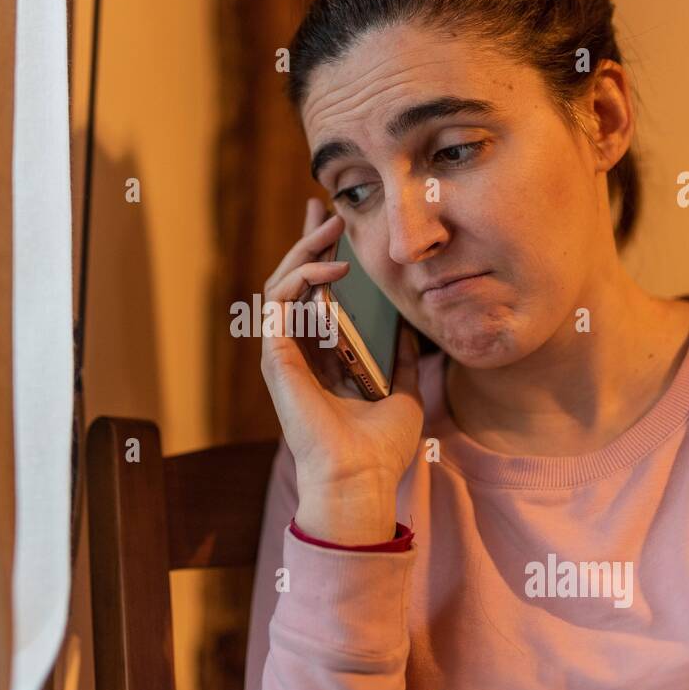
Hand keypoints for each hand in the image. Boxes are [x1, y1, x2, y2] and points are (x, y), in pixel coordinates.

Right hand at [260, 198, 423, 544]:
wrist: (361, 479)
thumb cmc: (380, 447)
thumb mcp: (402, 389)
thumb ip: (402, 356)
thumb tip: (412, 324)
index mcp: (323, 359)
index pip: (317, 298)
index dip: (323, 260)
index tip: (338, 228)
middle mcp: (299, 353)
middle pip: (295, 284)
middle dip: (308, 242)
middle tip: (327, 210)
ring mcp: (284, 354)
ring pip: (281, 286)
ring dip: (303, 250)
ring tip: (329, 226)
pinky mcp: (276, 358)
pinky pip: (280, 303)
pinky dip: (302, 279)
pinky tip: (332, 268)